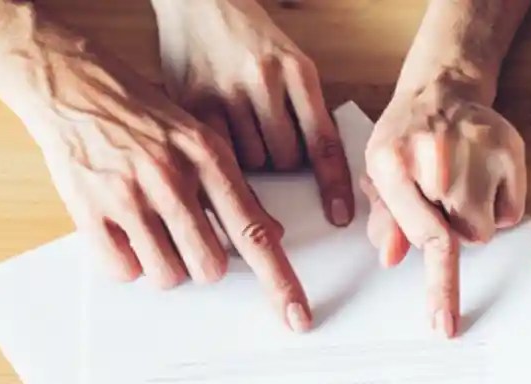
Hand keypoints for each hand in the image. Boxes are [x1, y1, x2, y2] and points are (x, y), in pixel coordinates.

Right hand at [20, 38, 312, 330]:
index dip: (279, 281)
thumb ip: (235, 188)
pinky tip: (125, 234)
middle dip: (205, 262)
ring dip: (166, 266)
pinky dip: (128, 263)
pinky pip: (122, 269)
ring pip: (168, 275)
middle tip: (188, 235)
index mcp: (208, 158)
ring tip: (154, 231)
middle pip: (210, 266)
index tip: (296, 317)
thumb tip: (271, 234)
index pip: (254, 234)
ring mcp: (128, 195)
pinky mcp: (89, 210)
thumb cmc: (143, 114)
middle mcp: (170, 177)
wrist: (73, 85)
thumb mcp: (200, 138)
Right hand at [153, 0, 352, 226]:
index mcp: (297, 70)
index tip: (339, 215)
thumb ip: (306, 111)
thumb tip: (319, 173)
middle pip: (285, 160)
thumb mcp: (291, 63)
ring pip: (251, 162)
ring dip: (251, 161)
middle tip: (268, 140)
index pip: (323, 141)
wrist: (199, 0)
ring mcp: (225, 92)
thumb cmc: (251, 39)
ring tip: (240, 128)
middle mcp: (262, 80)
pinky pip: (216, 155)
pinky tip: (220, 137)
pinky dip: (223, 158)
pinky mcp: (191, 103)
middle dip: (282, 163)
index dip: (333, 184)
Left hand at [363, 74, 526, 337]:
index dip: (438, 285)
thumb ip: (385, 220)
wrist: (440, 91)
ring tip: (458, 186)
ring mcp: (479, 148)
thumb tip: (391, 257)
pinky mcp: (511, 149)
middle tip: (435, 197)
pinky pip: (509, 213)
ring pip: (485, 230)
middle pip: (461, 238)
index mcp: (393, 162)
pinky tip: (480, 178)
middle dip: (448, 230)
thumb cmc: (403, 143)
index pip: (426, 236)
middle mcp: (437, 152)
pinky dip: (496, 205)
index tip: (444, 324)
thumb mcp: (379, 177)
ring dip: (472, 220)